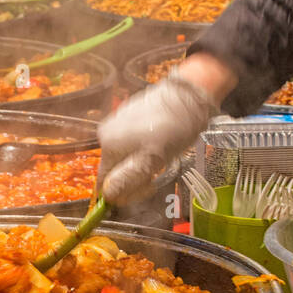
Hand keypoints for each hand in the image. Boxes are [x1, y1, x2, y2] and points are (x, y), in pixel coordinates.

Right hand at [97, 62, 225, 205]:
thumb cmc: (173, 129)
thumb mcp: (152, 160)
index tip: (146, 188)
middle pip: (114, 170)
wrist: (187, 96)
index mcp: (108, 145)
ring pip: (123, 158)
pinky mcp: (128, 117)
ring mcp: (116, 124)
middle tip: (156, 176)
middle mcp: (106, 134)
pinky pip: (129, 144)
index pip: (105, 183)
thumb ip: (128, 179)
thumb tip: (107, 196)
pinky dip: (141, 150)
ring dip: (139, 166)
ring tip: (158, 159)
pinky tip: (157, 145)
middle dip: (133, 179)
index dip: (123, 192)